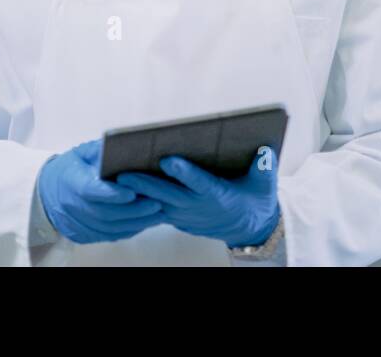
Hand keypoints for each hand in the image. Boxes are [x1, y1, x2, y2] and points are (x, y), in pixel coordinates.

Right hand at [37, 139, 163, 243]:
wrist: (47, 191)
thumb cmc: (72, 167)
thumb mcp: (83, 152)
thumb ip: (103, 151)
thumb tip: (128, 146)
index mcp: (71, 181)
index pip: (91, 190)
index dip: (111, 194)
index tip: (132, 191)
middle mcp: (72, 206)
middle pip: (105, 213)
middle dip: (133, 209)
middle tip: (157, 202)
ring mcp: (77, 223)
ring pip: (110, 228)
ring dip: (136, 222)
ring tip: (158, 212)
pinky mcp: (84, 235)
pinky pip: (110, 235)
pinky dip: (130, 229)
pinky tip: (146, 221)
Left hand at [117, 148, 279, 247]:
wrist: (248, 229)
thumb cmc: (255, 200)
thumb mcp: (265, 185)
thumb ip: (264, 168)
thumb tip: (264, 151)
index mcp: (220, 197)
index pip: (200, 184)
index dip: (184, 173)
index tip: (168, 160)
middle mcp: (199, 208)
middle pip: (168, 195)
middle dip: (145, 184)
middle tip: (123, 172)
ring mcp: (186, 215)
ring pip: (157, 204)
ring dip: (137, 193)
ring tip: (115, 176)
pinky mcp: (178, 218)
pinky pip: (155, 210)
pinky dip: (140, 200)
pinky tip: (123, 187)